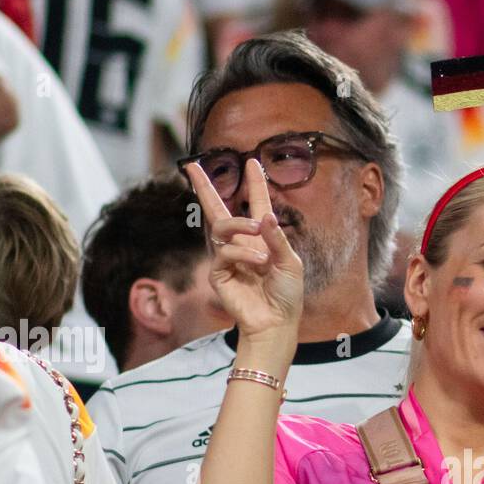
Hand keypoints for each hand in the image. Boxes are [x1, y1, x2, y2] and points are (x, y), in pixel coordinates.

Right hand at [185, 158, 303, 343]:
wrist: (276, 322)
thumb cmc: (287, 294)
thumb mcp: (290, 262)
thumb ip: (277, 238)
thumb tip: (263, 215)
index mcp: (262, 239)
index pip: (257, 205)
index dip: (256, 184)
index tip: (253, 162)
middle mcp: (242, 244)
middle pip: (218, 210)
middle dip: (204, 188)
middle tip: (194, 167)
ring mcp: (228, 257)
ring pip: (223, 226)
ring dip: (241, 227)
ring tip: (260, 242)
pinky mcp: (219, 273)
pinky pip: (224, 252)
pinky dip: (242, 254)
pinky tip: (258, 265)